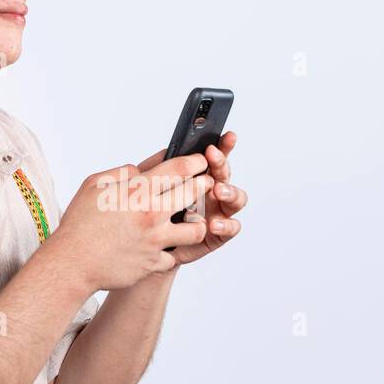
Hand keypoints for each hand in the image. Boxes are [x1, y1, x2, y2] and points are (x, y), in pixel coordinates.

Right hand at [50, 153, 215, 290]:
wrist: (72, 263)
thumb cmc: (79, 223)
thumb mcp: (94, 185)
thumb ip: (121, 172)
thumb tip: (141, 169)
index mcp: (137, 191)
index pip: (179, 168)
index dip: (196, 161)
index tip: (201, 161)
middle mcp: (151, 214)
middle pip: (194, 193)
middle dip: (205, 185)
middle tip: (206, 184)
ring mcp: (155, 241)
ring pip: (196, 230)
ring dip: (197, 223)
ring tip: (192, 221)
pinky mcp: (153, 263)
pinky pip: (173, 257)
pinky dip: (168, 252)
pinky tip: (161, 248)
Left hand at [136, 131, 244, 265]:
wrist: (147, 248)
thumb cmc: (152, 216)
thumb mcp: (152, 189)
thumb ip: (161, 169)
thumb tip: (168, 149)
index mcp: (199, 178)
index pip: (213, 158)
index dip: (222, 146)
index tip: (225, 136)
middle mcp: (213, 192)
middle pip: (225, 174)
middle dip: (221, 164)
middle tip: (213, 158)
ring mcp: (218, 212)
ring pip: (237, 198)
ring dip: (230, 192)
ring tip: (219, 191)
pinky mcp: (218, 234)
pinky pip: (232, 227)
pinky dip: (227, 224)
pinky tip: (214, 223)